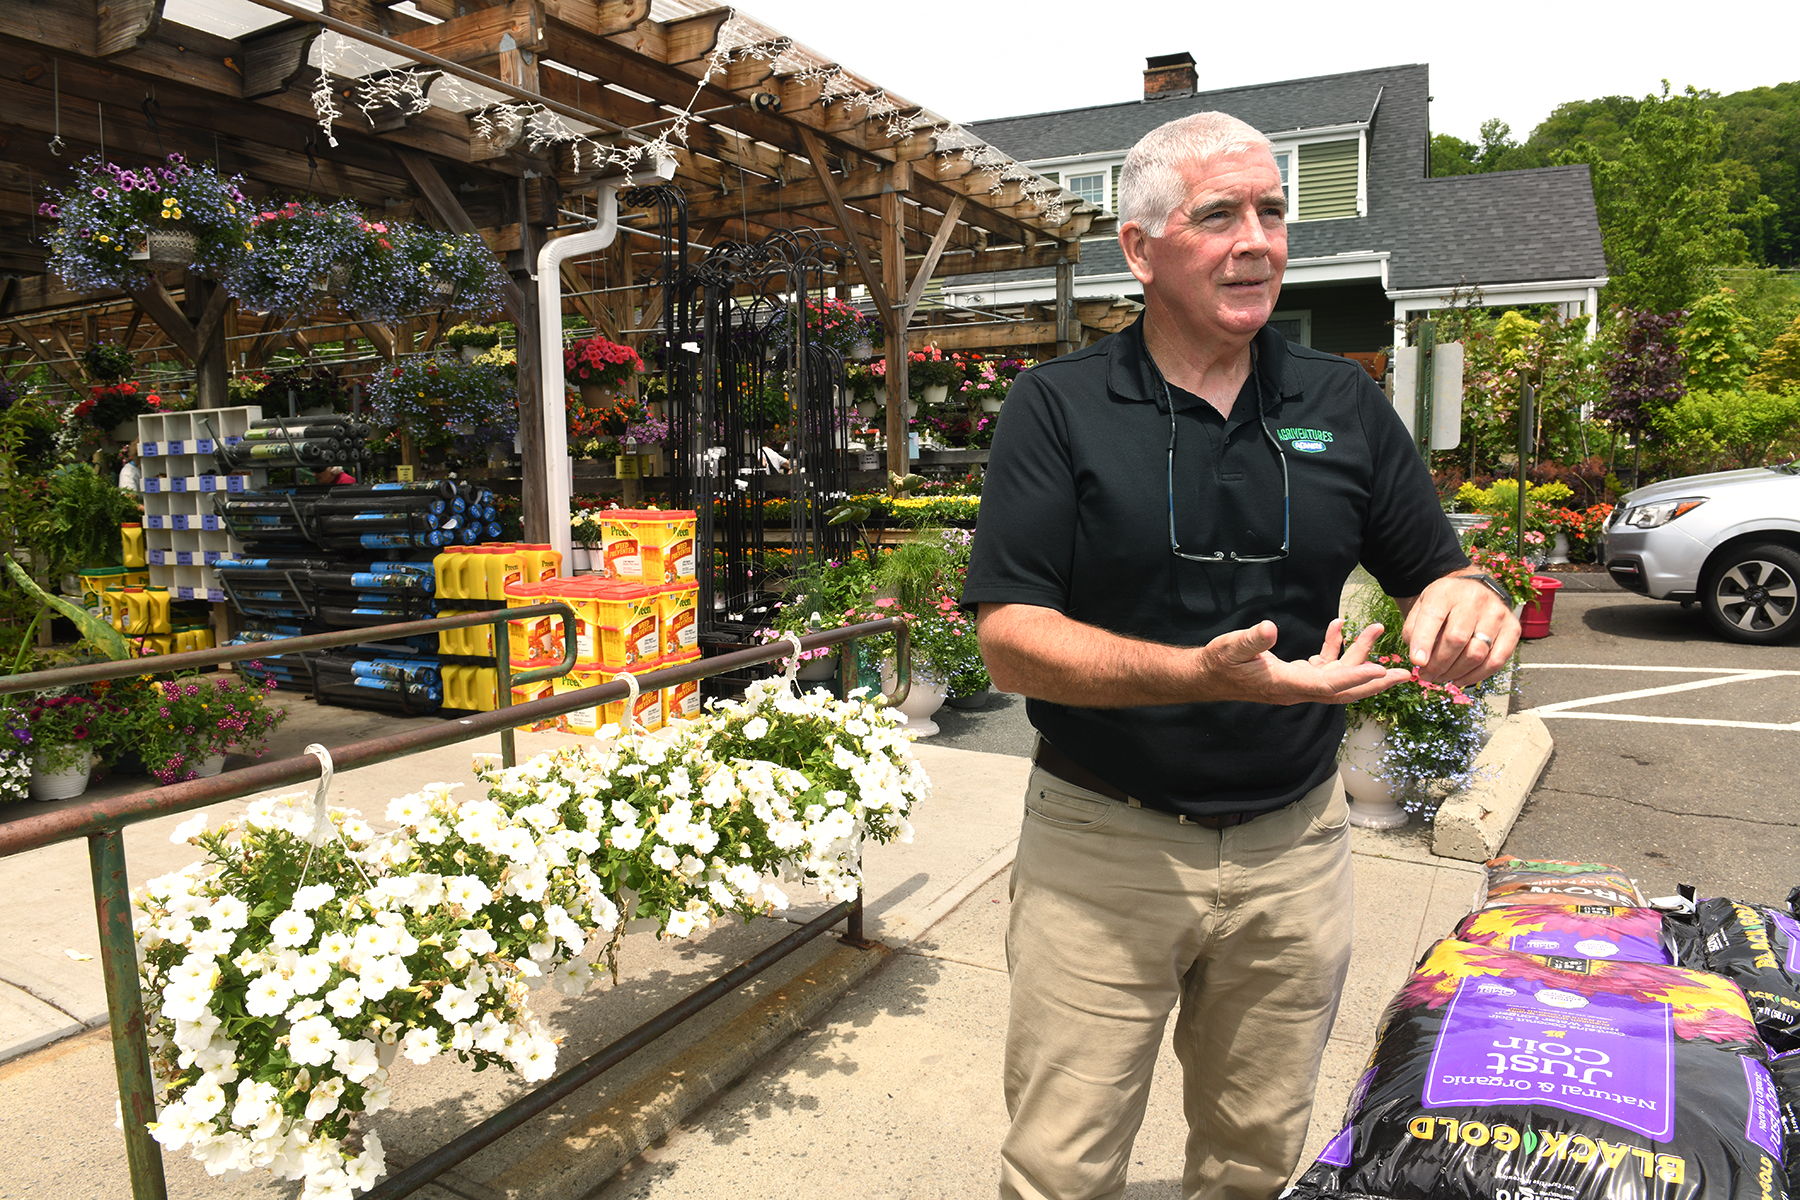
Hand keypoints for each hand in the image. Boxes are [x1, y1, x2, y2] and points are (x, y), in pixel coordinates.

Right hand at [1198, 618, 1412, 705]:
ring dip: (1359, 655)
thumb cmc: (1219, 662)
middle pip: (1344, 690)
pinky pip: (1324, 666)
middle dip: (1375, 682)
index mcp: (1286, 685)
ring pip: (1338, 676)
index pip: (1328, 685)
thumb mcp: (1232, 647)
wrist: (1209, 675)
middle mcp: (1297, 689)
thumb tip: (1270, 627)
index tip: (1380, 670)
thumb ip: (1252, 639)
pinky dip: (1335, 648)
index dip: (1355, 678)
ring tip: (1376, 630)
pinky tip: (1339, 627)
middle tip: (1404, 674)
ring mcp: (1298, 684)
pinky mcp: (1296, 675)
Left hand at [1402, 574, 1520, 686]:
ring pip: (1476, 653)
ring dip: (1455, 673)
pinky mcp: (1512, 628)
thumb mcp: (1421, 608)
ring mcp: (1497, 613)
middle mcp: (1475, 599)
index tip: (1416, 662)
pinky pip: (1496, 661)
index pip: (1433, 616)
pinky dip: (1476, 676)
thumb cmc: (1442, 605)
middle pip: (1456, 639)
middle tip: (1426, 675)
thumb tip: (1420, 660)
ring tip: (1440, 677)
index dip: (1424, 642)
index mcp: (1446, 591)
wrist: (1472, 591)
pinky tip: (1460, 679)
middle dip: (1438, 664)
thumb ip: (1414, 631)